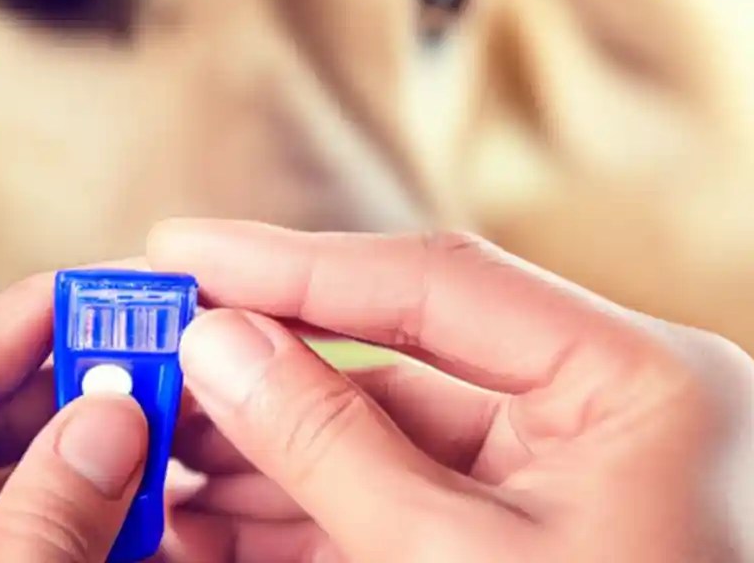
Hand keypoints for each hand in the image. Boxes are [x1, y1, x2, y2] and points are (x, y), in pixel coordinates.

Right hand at [149, 220, 753, 562]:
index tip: (178, 252)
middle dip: (266, 365)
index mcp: (632, 382)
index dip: (290, 262)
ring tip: (162, 452)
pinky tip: (218, 516)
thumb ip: (330, 445)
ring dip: (270, 447)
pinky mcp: (521, 539)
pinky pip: (398, 500)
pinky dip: (307, 507)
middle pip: (399, 354)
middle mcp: (599, 412)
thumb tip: (217, 342)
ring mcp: (561, 480)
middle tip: (154, 356)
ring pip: (385, 434)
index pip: (432, 282)